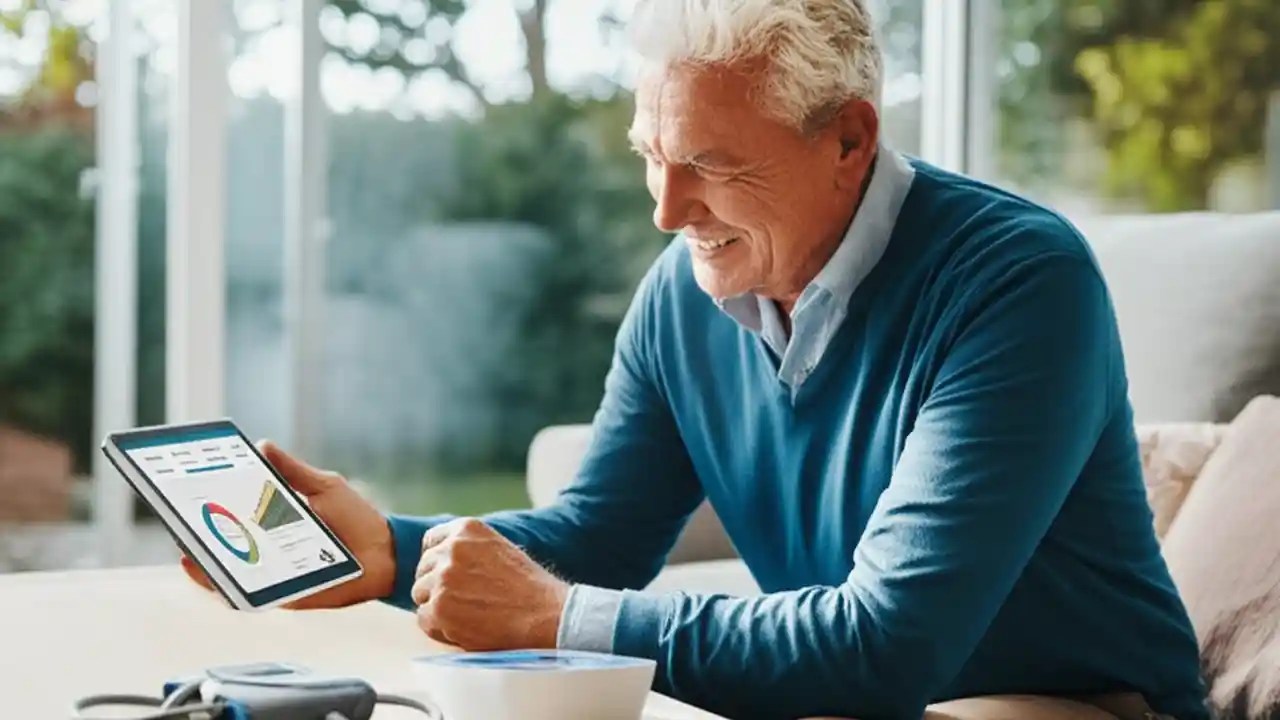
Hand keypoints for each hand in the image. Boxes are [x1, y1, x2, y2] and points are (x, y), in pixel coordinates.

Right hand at [180, 441, 396, 608]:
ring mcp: (271, 572)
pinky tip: (215, 576)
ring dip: (203, 565)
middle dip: (197, 531)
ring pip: (227, 572)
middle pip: (223, 542)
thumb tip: (262, 445)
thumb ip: (292, 471)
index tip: (183, 488)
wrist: (385, 551)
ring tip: (187, 549)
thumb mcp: (323, 486)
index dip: (207, 503)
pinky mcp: (281, 595)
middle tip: (178, 517)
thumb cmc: (356, 517)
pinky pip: (248, 596)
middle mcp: (266, 546)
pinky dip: (227, 589)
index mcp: (273, 519)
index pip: (232, 512)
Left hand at [411, 517, 568, 649]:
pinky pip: (424, 619)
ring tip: (468, 614)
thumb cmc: (527, 586)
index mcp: (466, 529)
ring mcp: (443, 579)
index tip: (454, 577)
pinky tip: (465, 627)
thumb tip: (437, 556)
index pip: (431, 541)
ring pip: (420, 594)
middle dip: (438, 586)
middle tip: (466, 601)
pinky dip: (440, 628)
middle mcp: (451, 549)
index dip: (439, 562)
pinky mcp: (439, 608)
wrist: (545, 614)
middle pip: (423, 570)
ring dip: (438, 607)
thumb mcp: (498, 548)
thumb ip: (468, 548)